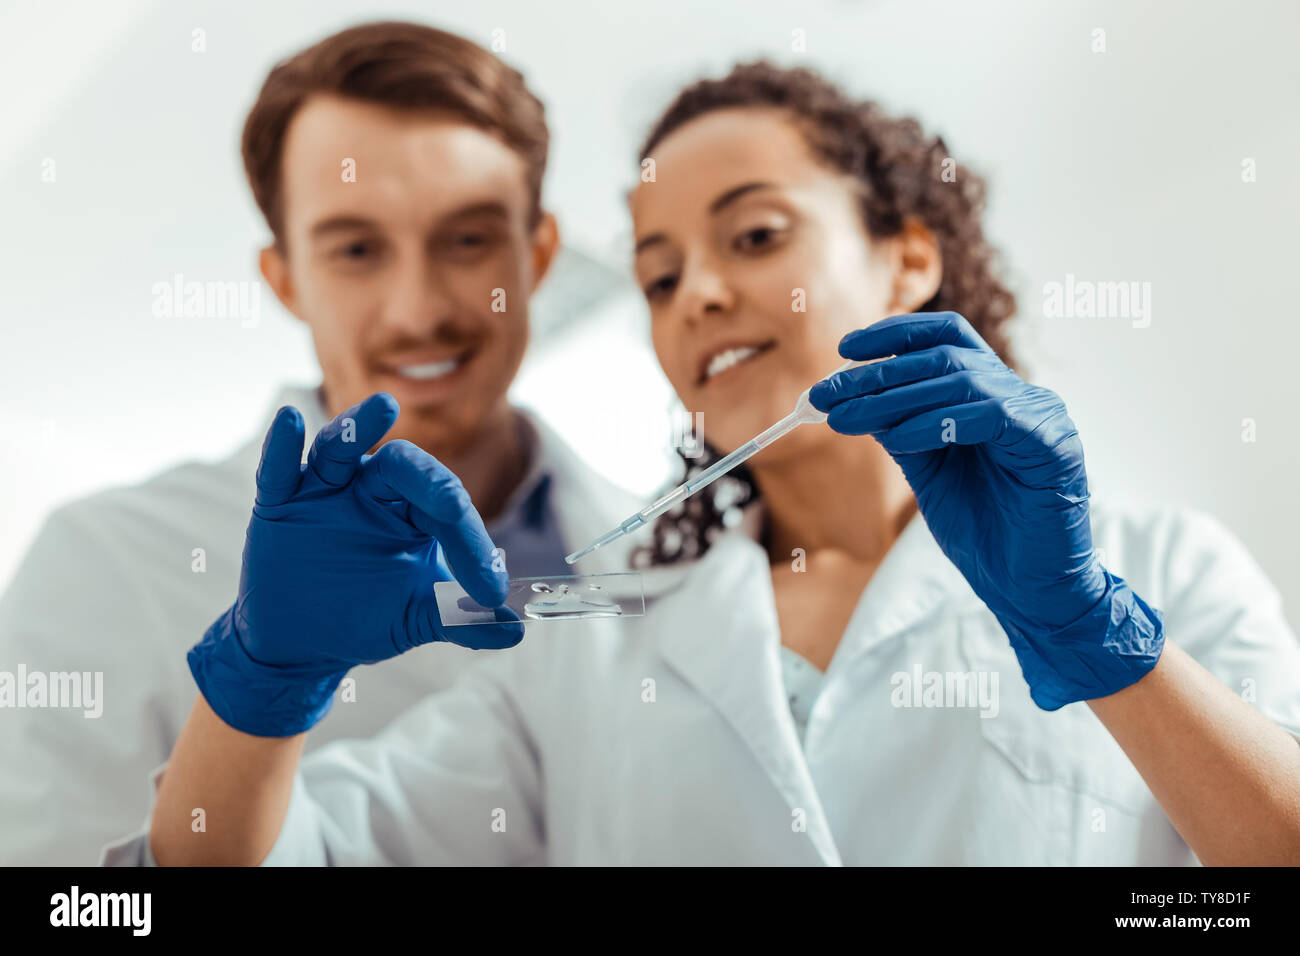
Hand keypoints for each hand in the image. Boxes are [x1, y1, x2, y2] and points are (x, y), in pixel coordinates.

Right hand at [189, 393, 522, 735]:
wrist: (301, 642)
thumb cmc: (366, 616)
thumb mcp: (417, 618)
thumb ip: (462, 619)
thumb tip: (515, 631)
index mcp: (414, 509)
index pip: (449, 509)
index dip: (472, 548)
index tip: (491, 593)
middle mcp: (372, 489)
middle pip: (401, 465)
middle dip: (428, 480)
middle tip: (452, 503)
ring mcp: (324, 491)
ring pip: (339, 450)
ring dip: (357, 428)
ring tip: (383, 407)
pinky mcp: (278, 504)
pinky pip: (279, 470)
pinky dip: (282, 445)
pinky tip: (290, 421)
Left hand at [809, 312, 1162, 709]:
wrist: (1029, 590)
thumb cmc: (985, 534)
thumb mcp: (929, 470)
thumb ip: (902, 429)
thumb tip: (850, 396)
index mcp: (995, 396)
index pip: (948, 340)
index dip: (897, 334)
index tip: (845, 348)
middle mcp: (1023, 397)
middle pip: (944, 358)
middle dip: (877, 373)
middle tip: (824, 394)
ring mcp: (1042, 416)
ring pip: (960, 380)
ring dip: (892, 397)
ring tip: (844, 417)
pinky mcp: (1053, 443)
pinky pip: (988, 415)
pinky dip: (935, 422)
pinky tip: (897, 437)